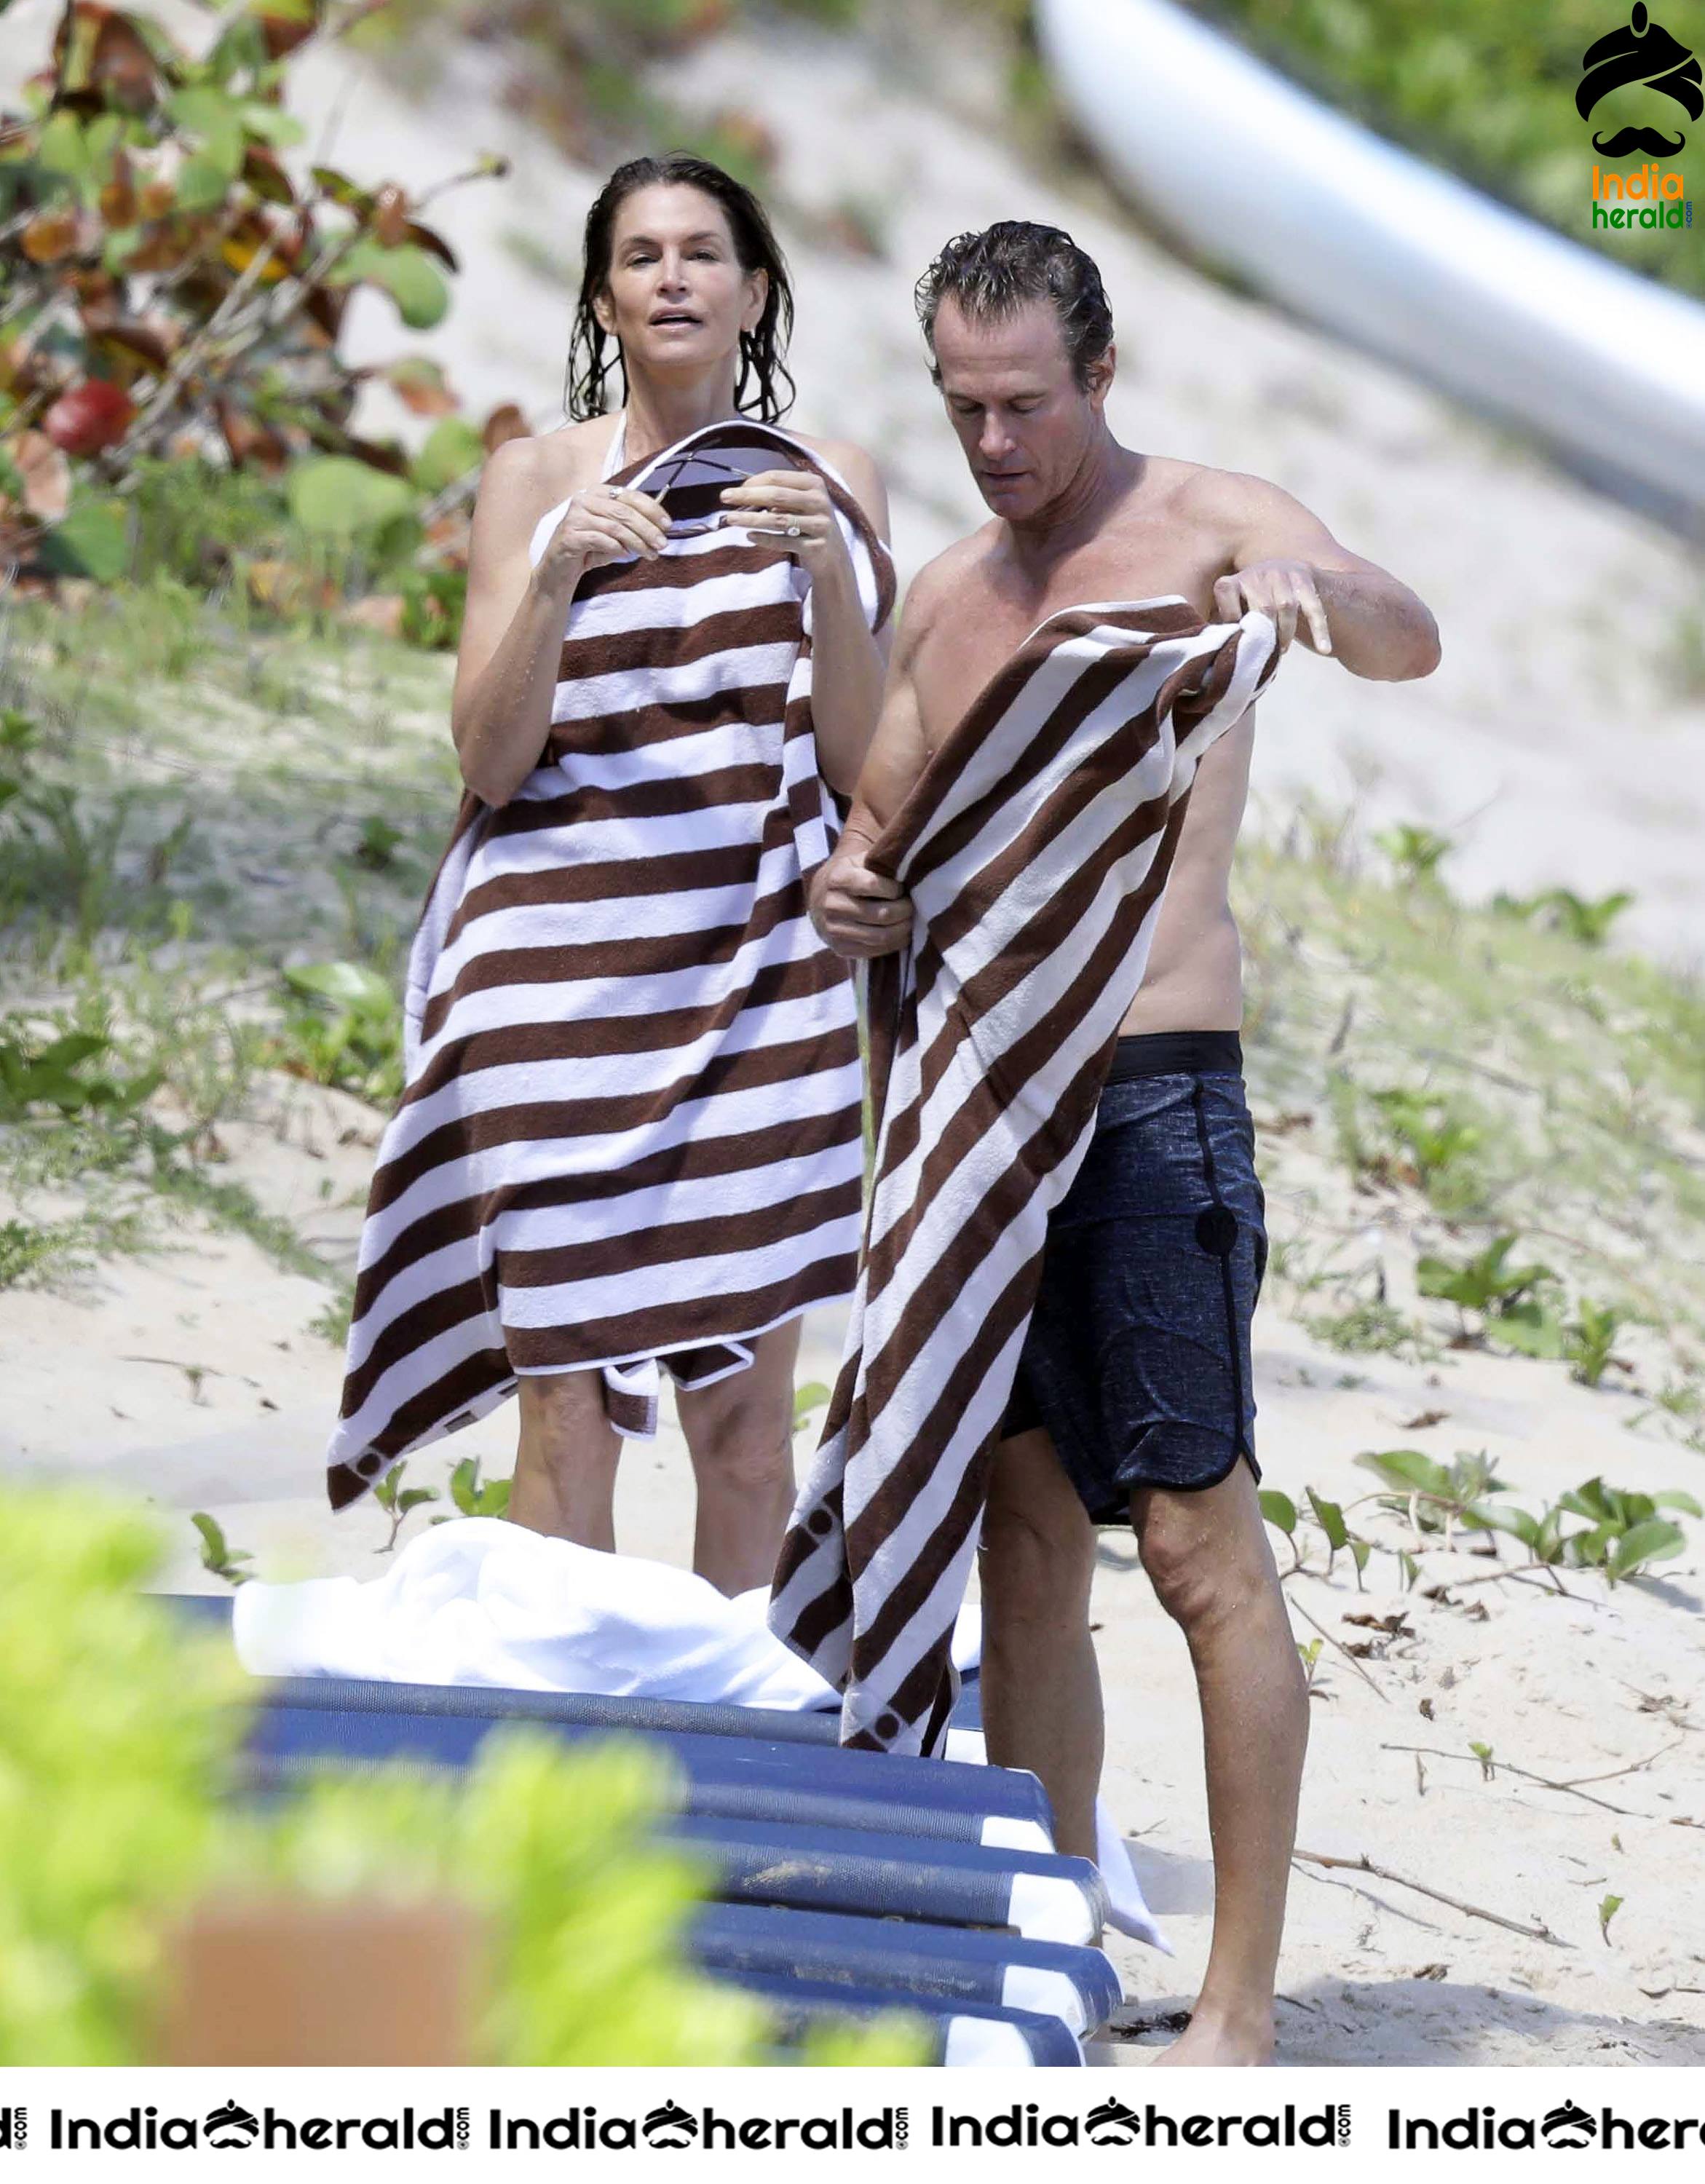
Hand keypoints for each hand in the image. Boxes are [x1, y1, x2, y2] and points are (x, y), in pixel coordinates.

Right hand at [535, 482, 670, 591]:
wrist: (561, 569)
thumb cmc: (590, 549)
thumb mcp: (615, 534)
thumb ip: (632, 526)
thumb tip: (660, 529)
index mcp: (597, 493)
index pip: (629, 495)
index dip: (651, 509)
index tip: (668, 525)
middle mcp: (584, 499)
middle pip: (624, 511)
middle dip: (647, 529)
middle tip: (662, 544)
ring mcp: (574, 516)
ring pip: (614, 526)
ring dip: (637, 542)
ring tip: (650, 554)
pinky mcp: (569, 535)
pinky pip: (600, 539)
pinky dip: (616, 548)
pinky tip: (625, 555)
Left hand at [717, 467, 851, 580]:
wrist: (834, 556)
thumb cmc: (808, 524)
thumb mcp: (800, 503)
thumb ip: (779, 495)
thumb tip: (743, 492)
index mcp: (813, 483)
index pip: (777, 478)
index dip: (753, 482)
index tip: (734, 490)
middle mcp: (819, 501)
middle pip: (776, 495)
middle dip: (747, 496)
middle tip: (724, 498)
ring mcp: (820, 524)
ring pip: (779, 519)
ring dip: (751, 519)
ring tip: (730, 519)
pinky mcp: (817, 546)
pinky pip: (785, 541)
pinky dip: (766, 539)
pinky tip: (750, 536)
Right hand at [809, 841, 912, 958]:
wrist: (823, 898)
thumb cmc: (852, 876)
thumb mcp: (860, 861)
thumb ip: (880, 863)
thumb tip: (909, 871)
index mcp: (837, 878)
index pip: (872, 884)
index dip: (893, 889)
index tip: (900, 888)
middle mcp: (831, 905)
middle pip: (880, 914)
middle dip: (904, 911)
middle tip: (911, 906)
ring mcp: (833, 929)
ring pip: (880, 936)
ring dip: (902, 929)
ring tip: (909, 920)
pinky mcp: (840, 948)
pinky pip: (875, 951)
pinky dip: (894, 944)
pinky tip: (901, 934)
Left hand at [1213, 559, 1332, 654]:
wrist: (1290, 576)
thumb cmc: (1254, 604)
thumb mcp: (1235, 609)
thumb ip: (1226, 625)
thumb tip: (1216, 650)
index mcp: (1235, 579)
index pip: (1226, 592)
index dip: (1230, 617)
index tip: (1237, 639)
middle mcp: (1258, 572)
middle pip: (1263, 608)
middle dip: (1266, 634)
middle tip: (1267, 652)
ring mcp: (1283, 573)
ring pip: (1287, 608)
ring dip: (1286, 634)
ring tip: (1282, 650)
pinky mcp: (1305, 578)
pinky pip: (1313, 607)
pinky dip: (1319, 630)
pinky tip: (1324, 648)